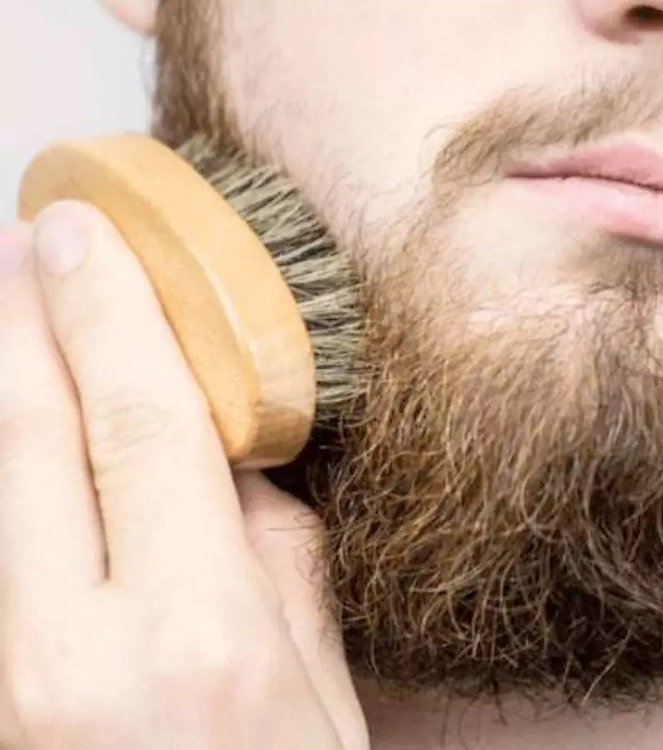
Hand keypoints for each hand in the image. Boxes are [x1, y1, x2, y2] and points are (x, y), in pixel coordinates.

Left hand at [0, 202, 368, 749]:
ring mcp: (7, 687)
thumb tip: (243, 468)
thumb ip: (283, 569)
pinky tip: (26, 438)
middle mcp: (75, 656)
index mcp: (195, 639)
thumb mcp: (324, 702)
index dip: (107, 315)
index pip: (137, 428)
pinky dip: (10, 478)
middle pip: (29, 443)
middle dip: (22, 326)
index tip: (82, 233)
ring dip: (2, 393)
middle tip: (26, 245)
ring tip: (15, 318)